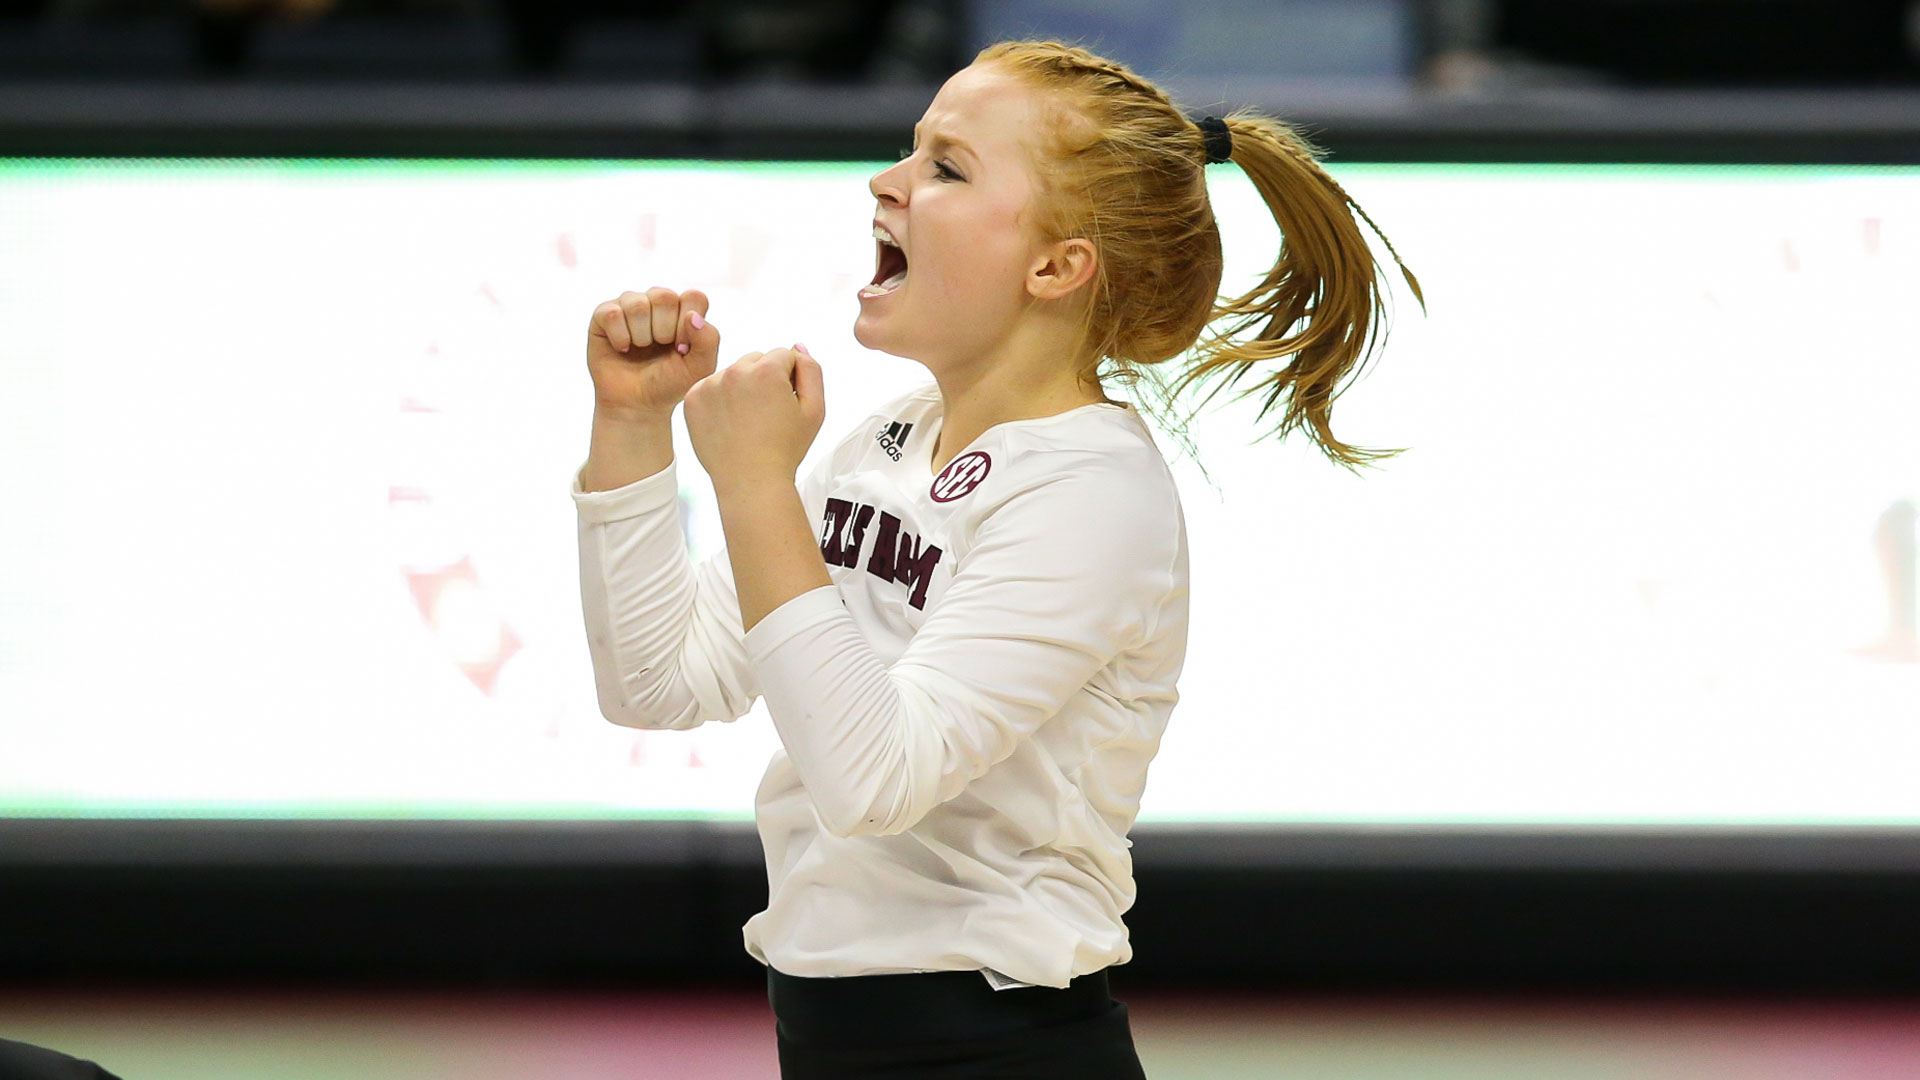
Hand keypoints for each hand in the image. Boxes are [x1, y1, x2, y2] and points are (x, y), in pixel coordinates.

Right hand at [585, 287, 720, 421]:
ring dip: (641, 336)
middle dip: (663, 331)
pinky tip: (622, 349)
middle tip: (658, 350)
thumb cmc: (669, 383)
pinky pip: (613, 314)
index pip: (693, 297)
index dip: (687, 324)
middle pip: (664, 297)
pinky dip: (620, 338)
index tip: (681, 348)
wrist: (636, 404)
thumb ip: (708, 340)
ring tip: (640, 350)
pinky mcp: (605, 314)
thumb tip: (692, 316)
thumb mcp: (699, 368)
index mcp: (684, 310)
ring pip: (638, 305)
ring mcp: (631, 305)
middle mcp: (657, 302)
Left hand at [684, 345, 825, 494]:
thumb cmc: (786, 449)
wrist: (751, 482)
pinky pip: (712, 385)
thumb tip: (796, 346)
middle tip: (766, 414)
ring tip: (747, 420)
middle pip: (756, 359)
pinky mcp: (693, 398)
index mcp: (767, 370)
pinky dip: (720, 399)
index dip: (790, 380)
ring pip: (733, 372)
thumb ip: (811, 370)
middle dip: (764, 378)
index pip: (784, 355)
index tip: (786, 405)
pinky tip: (730, 422)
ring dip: (742, 387)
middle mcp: (735, 370)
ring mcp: (710, 384)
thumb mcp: (815, 409)